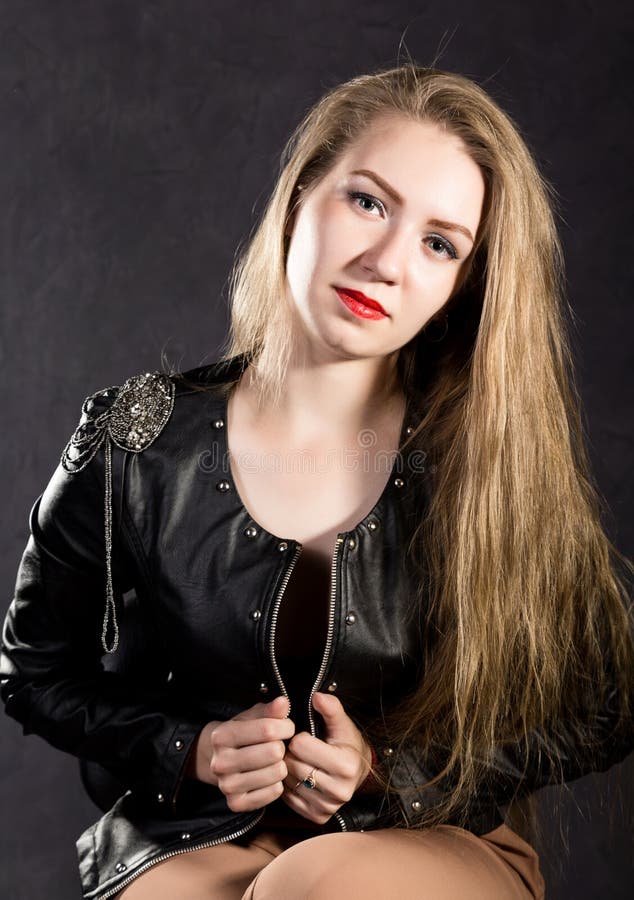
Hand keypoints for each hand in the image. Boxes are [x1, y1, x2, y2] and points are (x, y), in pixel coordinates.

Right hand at [185, 695, 294, 811]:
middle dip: (282, 746)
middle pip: (273, 752)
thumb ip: (270, 710)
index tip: (286, 727)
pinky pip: (274, 792)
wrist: (220, 761)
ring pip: (276, 773)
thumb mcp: (253, 717)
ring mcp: (227, 786)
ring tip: (273, 761)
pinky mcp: (236, 804)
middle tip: (278, 746)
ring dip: (281, 765)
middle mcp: (220, 762)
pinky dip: (278, 784)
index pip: (268, 729)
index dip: (286, 727)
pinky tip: (269, 776)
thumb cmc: (243, 735)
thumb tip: (283, 703)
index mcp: (222, 736)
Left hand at [281, 691, 372, 824]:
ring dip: (288, 769)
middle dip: (291, 753)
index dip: (299, 737)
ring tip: (300, 761)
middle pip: (292, 765)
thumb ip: (330, 708)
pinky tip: (299, 776)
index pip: (300, 746)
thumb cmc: (346, 743)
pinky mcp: (317, 817)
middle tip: (299, 749)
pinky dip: (289, 786)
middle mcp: (339, 791)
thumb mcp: (341, 723)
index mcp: (345, 765)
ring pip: (288, 782)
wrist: (356, 770)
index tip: (307, 736)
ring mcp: (328, 807)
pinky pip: (288, 799)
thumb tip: (317, 696)